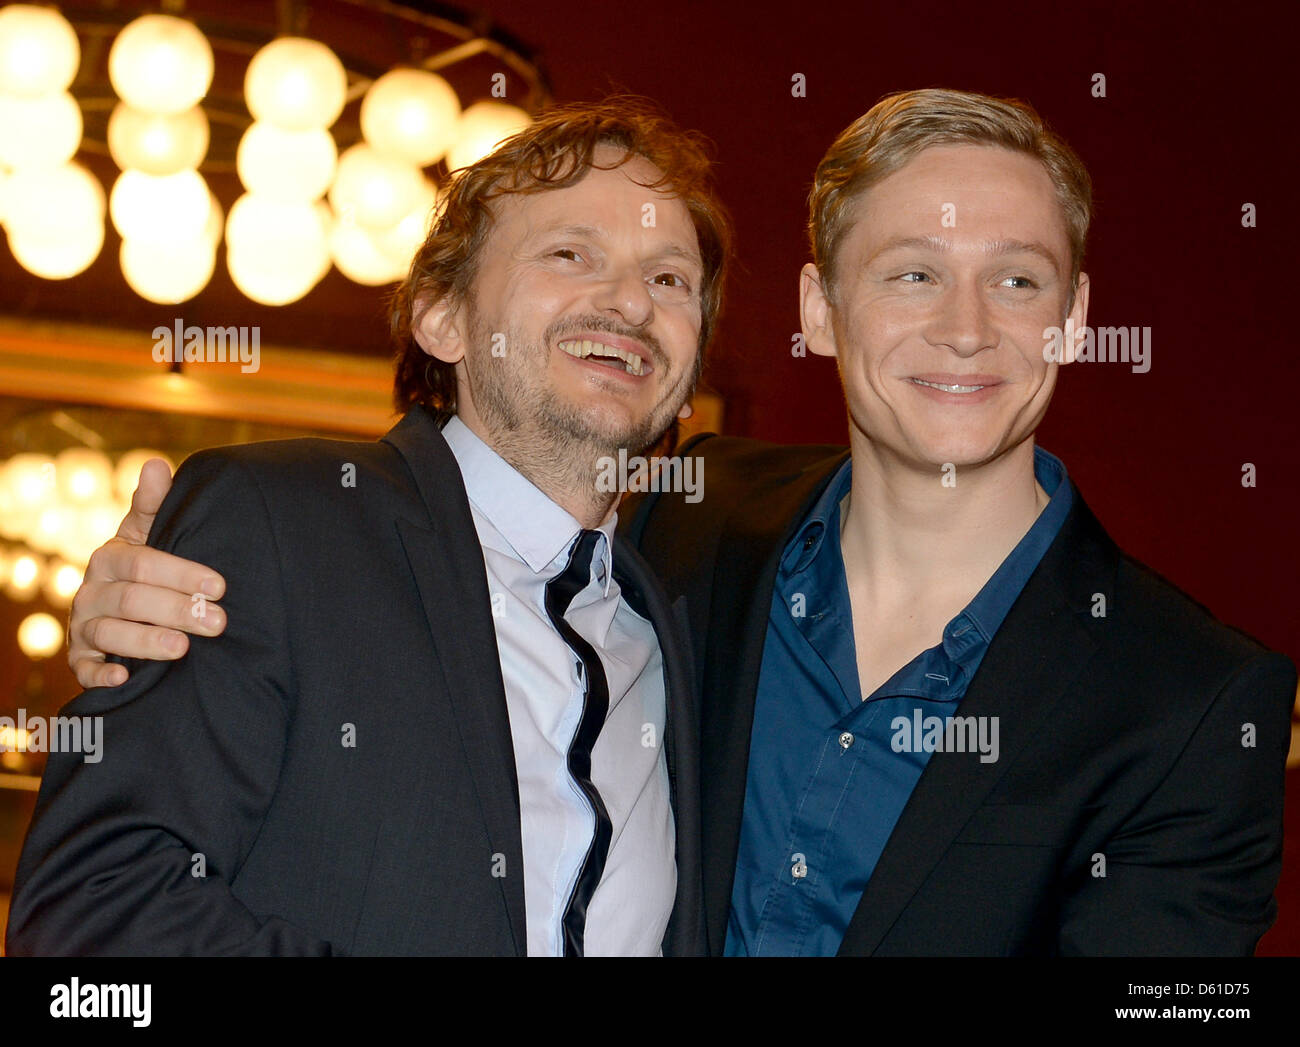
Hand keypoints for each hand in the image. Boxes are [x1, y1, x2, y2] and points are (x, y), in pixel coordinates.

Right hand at [68, 458, 226, 687]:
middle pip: (132, 600)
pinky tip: (125, 677)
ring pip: (109, 633)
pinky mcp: (81, 658)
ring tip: (183, 648)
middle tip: (218, 621)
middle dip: (177, 610)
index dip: (181, 573)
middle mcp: (91, 591)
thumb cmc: (145, 566)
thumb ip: (153, 505)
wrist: (120, 606)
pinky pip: (82, 669)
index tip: (219, 584)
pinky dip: (100, 674)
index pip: (143, 563)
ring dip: (146, 641)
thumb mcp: (149, 534)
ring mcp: (84, 626)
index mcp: (110, 557)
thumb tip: (157, 464)